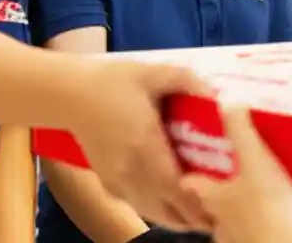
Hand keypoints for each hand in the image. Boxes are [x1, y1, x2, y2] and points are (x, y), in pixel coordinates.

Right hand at [70, 59, 213, 232]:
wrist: (69, 95)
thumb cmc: (112, 81)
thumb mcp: (153, 72)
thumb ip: (187, 82)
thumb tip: (216, 96)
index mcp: (144, 143)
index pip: (176, 186)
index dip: (199, 202)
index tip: (221, 203)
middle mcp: (130, 169)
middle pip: (168, 208)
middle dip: (195, 216)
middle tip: (219, 214)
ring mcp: (117, 180)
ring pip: (153, 212)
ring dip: (178, 218)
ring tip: (202, 217)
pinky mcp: (109, 183)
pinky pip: (139, 206)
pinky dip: (159, 212)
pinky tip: (174, 208)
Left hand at [181, 106, 291, 242]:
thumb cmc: (273, 217)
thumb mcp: (258, 164)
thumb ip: (241, 131)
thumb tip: (229, 102)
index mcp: (215, 198)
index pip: (191, 183)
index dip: (188, 172)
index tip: (188, 162)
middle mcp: (221, 222)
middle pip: (210, 204)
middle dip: (217, 189)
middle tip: (228, 171)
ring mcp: (238, 238)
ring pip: (229, 221)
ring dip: (238, 208)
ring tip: (253, 192)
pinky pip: (253, 232)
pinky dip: (259, 223)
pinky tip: (273, 216)